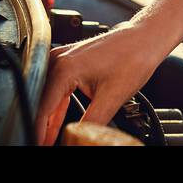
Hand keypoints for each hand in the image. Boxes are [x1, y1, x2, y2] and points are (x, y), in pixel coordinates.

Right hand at [33, 20, 168, 145]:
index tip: (39, 144)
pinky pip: (56, 89)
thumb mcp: (112, 98)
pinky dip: (56, 109)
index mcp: (65, 68)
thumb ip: (92, 124)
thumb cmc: (133, 57)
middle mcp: (59, 60)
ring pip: (48, 96)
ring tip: (47, 141)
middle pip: (41, 101)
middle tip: (43, 144)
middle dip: (41, 127)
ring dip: (47, 120)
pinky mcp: (70, 62)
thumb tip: (80, 140)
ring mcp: (64, 59)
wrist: (144, 39)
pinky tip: (55, 124)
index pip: (42, 108)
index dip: (38, 131)